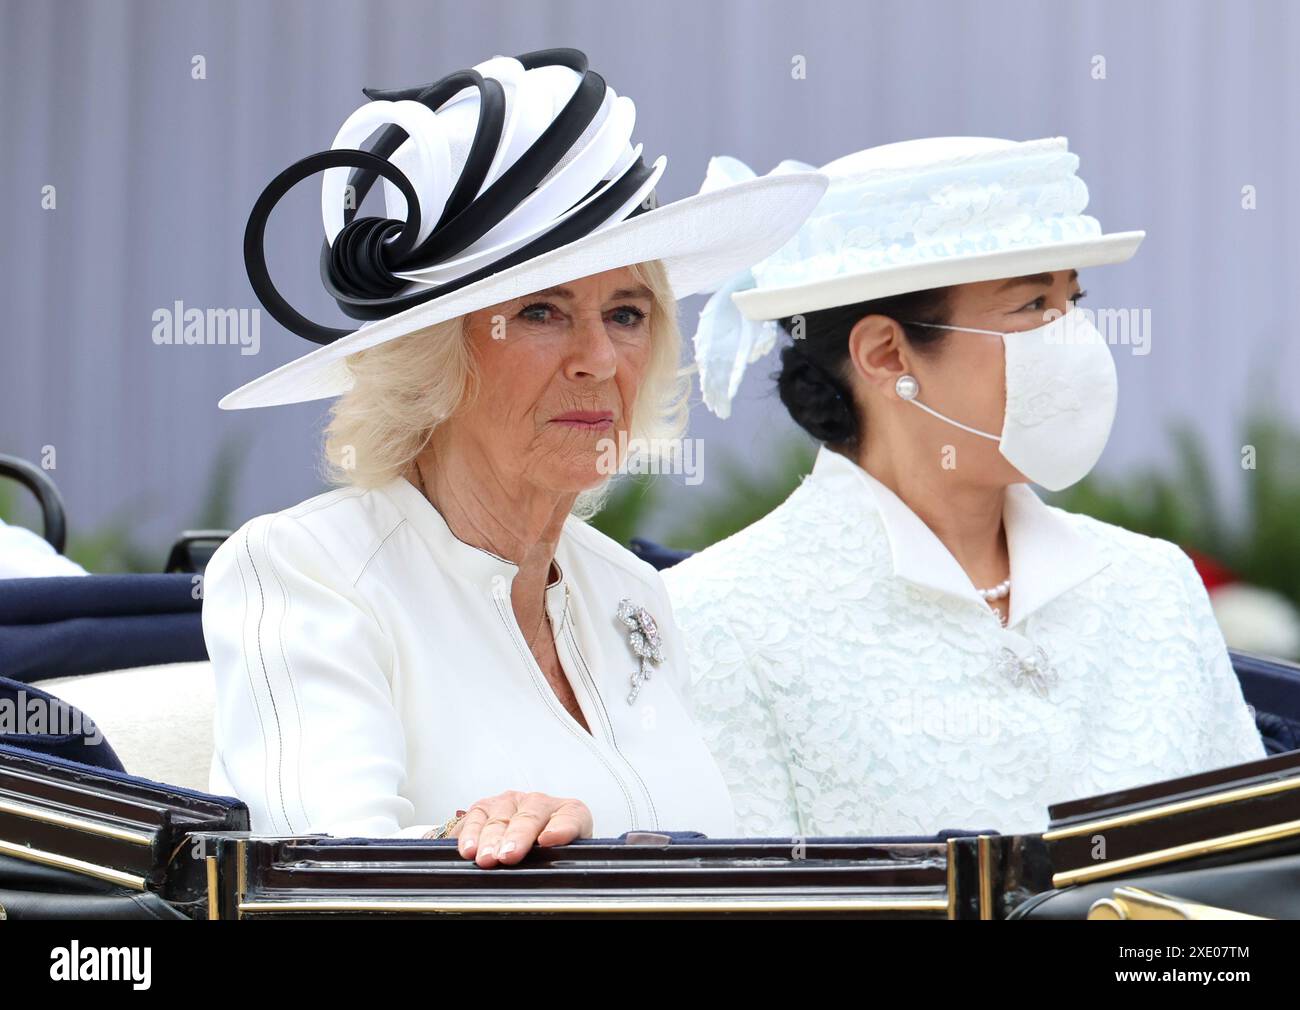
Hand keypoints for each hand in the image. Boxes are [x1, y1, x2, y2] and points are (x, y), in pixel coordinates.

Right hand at [450, 790, 592, 867]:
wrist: (533, 839)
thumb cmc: (552, 851)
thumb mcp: (566, 858)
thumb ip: (564, 862)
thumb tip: (556, 884)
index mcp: (571, 813)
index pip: (571, 817)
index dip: (560, 828)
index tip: (548, 841)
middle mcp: (540, 802)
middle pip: (529, 816)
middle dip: (516, 836)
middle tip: (508, 856)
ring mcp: (511, 802)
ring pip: (500, 816)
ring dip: (490, 837)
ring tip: (485, 857)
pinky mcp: (487, 807)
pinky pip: (476, 816)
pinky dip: (469, 833)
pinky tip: (467, 849)